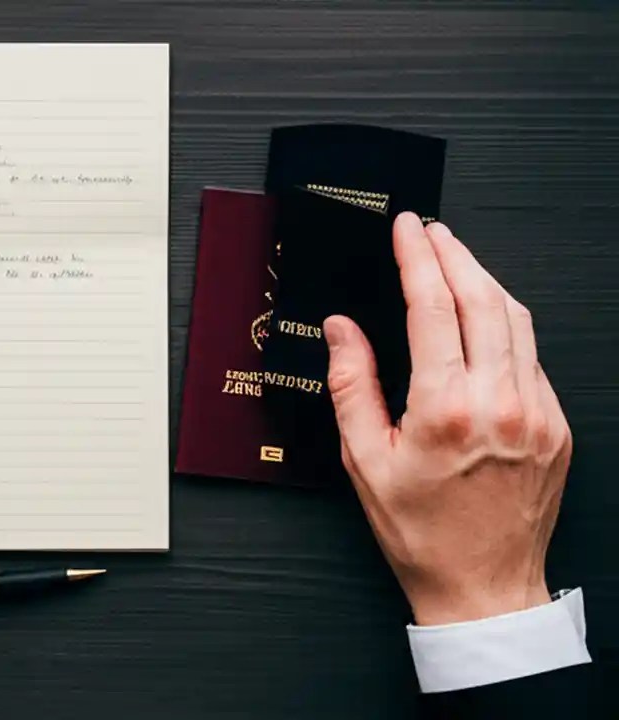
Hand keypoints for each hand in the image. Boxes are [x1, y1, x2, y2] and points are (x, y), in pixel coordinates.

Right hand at [324, 213, 569, 625]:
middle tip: (431, 230)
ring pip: (516, 320)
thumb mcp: (365, 461)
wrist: (484, 585)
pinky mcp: (556, 425)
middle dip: (454, 253)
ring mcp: (537, 413)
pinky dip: (506, 324)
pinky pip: (532, 357)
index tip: (407, 228)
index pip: (433, 307)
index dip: (417, 258)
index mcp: (445, 409)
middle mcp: (499, 403)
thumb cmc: (420, 531)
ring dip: (485, 280)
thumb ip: (352, 385)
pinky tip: (484, 320)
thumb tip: (342, 330)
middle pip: (482, 299)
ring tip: (457, 261)